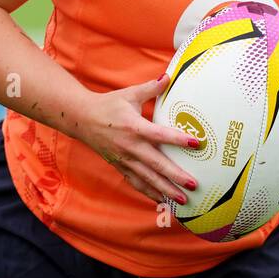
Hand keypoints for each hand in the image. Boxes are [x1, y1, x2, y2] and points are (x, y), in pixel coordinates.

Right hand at [75, 74, 203, 205]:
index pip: (160, 135)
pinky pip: (136, 182)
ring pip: (147, 178)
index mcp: (134, 127)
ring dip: (165, 189)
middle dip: (176, 176)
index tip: (197, 143)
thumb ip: (151, 88)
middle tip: (194, 184)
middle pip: (156, 164)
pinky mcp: (120, 166)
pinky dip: (149, 193)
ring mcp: (124, 159)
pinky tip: (162, 201)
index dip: (178, 140)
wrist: (82, 119)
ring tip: (183, 200)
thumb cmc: (109, 105)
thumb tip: (168, 76)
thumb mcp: (130, 94)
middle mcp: (130, 146)